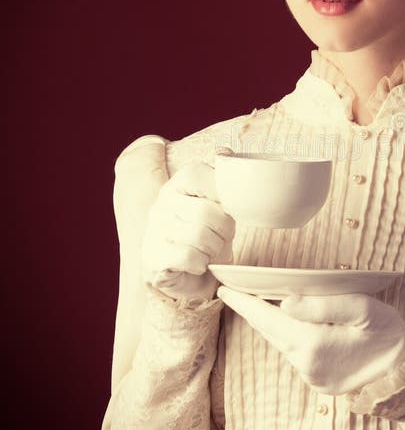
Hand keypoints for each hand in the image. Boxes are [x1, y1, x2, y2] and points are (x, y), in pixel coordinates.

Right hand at [141, 161, 234, 299]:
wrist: (189, 277)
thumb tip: (225, 152)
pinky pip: (189, 257)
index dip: (223, 196)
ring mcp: (154, 230)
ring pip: (200, 236)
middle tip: (221, 239)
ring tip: (209, 252)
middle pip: (208, 212)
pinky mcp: (152, 257)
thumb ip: (223, 179)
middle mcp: (161, 203)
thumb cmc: (208, 236)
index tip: (226, 210)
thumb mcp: (220, 205)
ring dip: (214, 250)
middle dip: (225, 231)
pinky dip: (201, 264)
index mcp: (177, 184)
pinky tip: (197, 264)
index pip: (200, 173)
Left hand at [217, 289, 404, 394]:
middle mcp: (306, 364)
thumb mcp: (362, 309)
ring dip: (272, 325)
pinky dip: (290, 338)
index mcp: (312, 344)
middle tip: (235, 292)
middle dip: (252, 312)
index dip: (244, 303)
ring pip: (282, 344)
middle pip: (269, 332)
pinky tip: (292, 324)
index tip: (224, 289)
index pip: (267, 319)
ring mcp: (312, 377)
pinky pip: (296, 355)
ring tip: (261, 303)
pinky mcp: (320, 383)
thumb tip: (283, 303)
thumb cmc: (387, 333)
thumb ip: (322, 304)